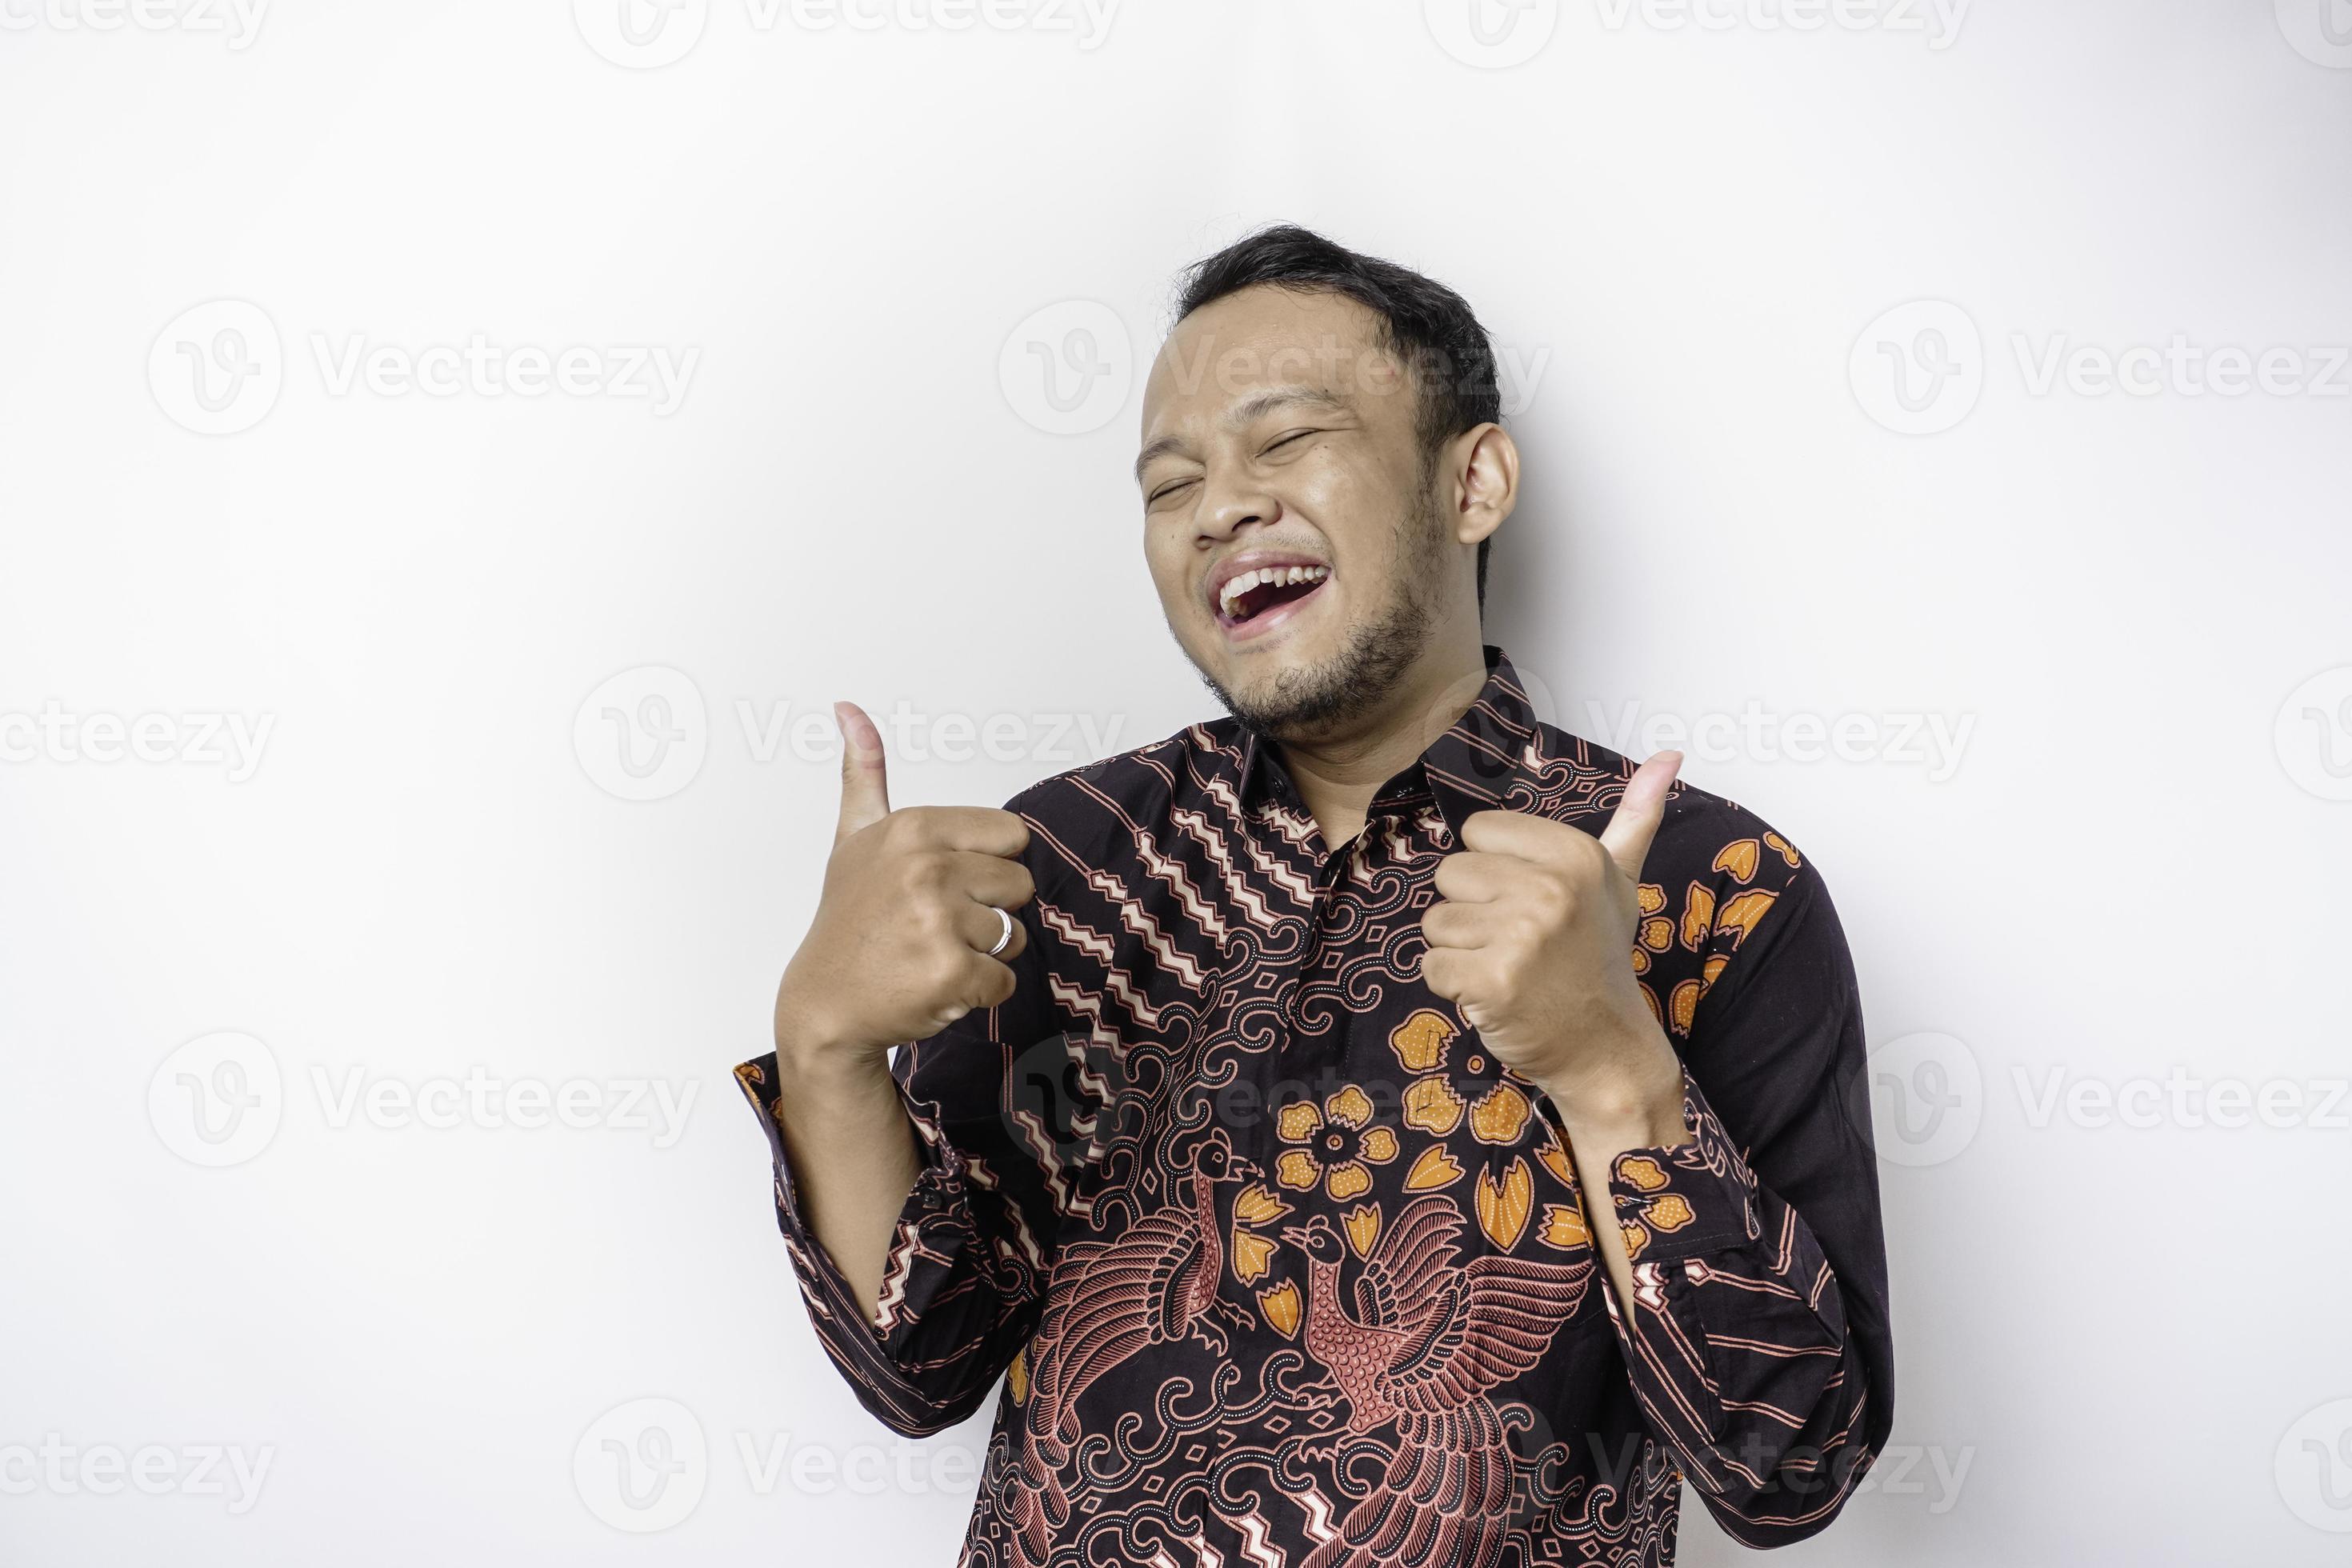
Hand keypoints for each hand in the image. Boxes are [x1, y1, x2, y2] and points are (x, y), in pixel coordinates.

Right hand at [773, 702, 1034, 1070]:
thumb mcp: (854, 837)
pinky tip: (935, 985)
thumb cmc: (849, 921)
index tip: (945, 884)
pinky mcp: (950, 973)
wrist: (824, 1003)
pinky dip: (978, 991)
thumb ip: (865, 772)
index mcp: (914, 828)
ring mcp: (937, 922)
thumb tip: (849, 707)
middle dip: (988, 911)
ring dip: (983, 953)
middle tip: (936, 926)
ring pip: (1014, 934)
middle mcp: (926, 867)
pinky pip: (1005, 979)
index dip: (986, 865)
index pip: (1011, 836)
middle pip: (1019, 884)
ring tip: (932, 954)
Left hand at [1419, 752, 1686, 1142]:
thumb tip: (1669, 754)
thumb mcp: (1620, 882)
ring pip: (1436, 922)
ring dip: (1461, 951)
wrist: (1605, 1046)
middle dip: (1473, 911)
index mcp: (1574, 854)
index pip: (1478, 832)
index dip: (1493, 871)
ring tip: (1507, 967)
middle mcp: (1550, 887)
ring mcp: (1521, 935)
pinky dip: (1452, 987)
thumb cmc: (1600, 957)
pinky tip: (1493, 994)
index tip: (1529, 903)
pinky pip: (1431, 965)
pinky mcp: (1493, 980)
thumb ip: (1635, 817)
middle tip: (1517, 942)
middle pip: (1451, 874)